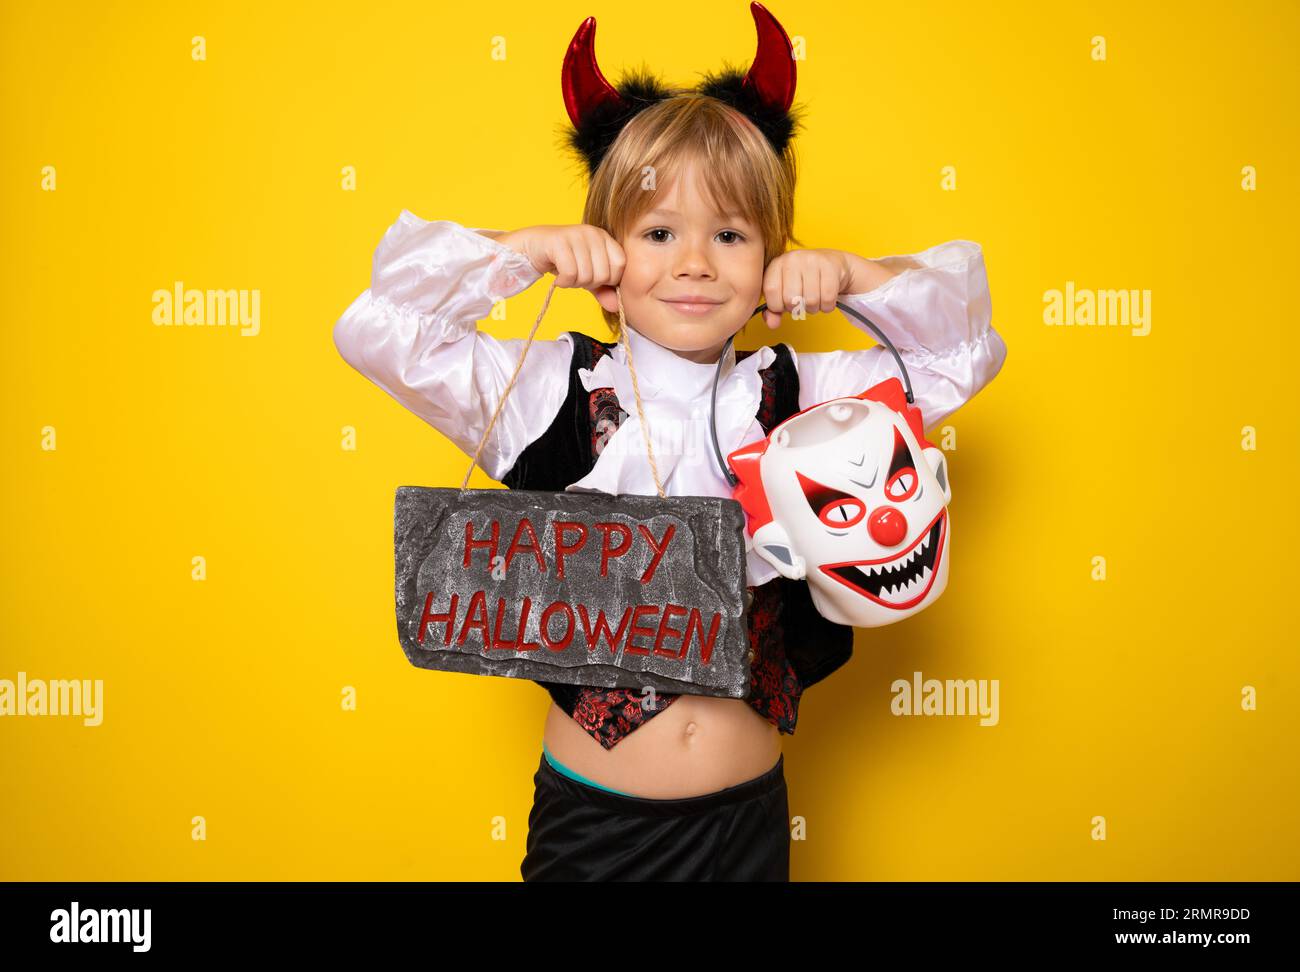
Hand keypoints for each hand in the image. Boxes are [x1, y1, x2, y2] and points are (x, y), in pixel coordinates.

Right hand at [496, 225, 625, 313]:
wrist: (533, 247)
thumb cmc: (564, 261)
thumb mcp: (588, 276)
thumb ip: (604, 290)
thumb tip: (617, 307)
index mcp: (604, 238)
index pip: (620, 264)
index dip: (608, 279)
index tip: (594, 279)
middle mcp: (593, 233)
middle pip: (603, 274)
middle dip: (588, 284)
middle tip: (576, 278)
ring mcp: (576, 235)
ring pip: (586, 275)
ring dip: (574, 284)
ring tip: (566, 276)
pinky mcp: (559, 242)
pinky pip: (570, 273)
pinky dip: (564, 282)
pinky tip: (559, 279)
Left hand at [760, 249, 849, 328]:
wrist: (832, 264)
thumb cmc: (804, 280)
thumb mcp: (784, 292)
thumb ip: (774, 310)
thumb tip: (772, 324)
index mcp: (777, 264)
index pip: (771, 290)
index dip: (777, 305)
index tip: (784, 304)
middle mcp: (792, 258)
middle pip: (791, 298)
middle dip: (797, 308)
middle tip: (801, 301)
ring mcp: (812, 260)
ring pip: (810, 301)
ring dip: (813, 308)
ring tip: (814, 298)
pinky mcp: (830, 267)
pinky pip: (827, 299)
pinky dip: (827, 306)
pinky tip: (825, 297)